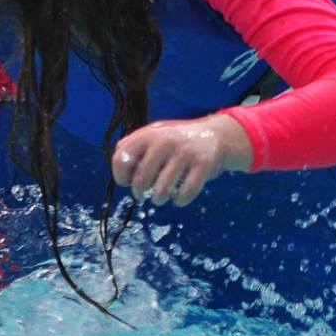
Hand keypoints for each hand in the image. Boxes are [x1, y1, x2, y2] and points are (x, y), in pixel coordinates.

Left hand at [113, 114, 252, 205]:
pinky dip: (179, 201)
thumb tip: (121, 171)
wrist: (215, 135)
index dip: (121, 177)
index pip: (120, 160)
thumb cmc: (177, 140)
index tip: (128, 182)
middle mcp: (165, 141)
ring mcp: (185, 153)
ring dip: (159, 199)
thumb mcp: (153, 134)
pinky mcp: (203, 164)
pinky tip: (178, 197)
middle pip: (140, 181)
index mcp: (148, 134)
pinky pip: (185, 194)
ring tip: (161, 196)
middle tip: (144, 194)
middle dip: (139, 194)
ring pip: (161, 191)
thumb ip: (132, 146)